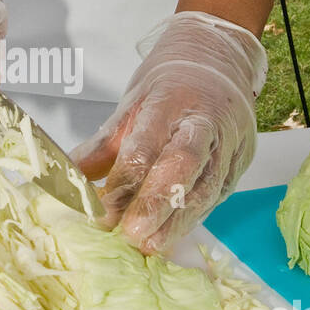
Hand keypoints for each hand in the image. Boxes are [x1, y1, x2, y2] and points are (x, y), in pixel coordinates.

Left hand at [71, 11, 266, 253]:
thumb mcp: (132, 104)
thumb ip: (103, 145)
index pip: (146, 144)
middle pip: (183, 164)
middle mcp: (205, 122)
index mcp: (171, 101)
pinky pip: (217, 195)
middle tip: (133, 234)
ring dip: (178, 221)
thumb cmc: (172, 85)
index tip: (102, 210)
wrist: (220, 63)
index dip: (124, 181)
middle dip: (157, 202)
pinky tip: (171, 235)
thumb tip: (70, 179)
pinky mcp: (239, 164)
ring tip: (151, 246)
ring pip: (206, 186)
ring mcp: (228, 144)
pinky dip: (193, 218)